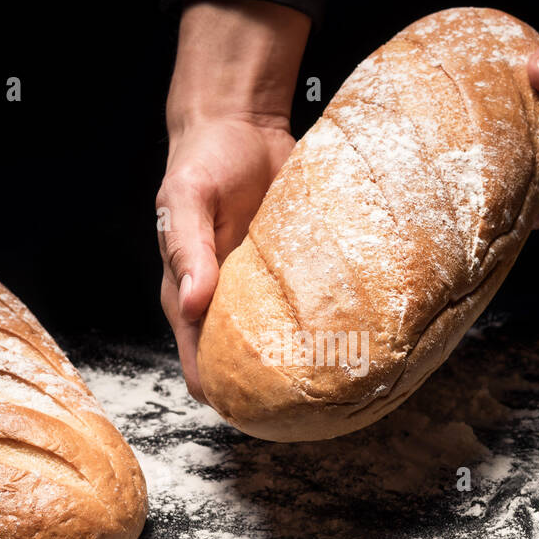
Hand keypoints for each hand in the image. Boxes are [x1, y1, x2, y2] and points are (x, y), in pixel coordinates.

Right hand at [156, 0, 309, 400]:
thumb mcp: (187, 200)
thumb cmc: (201, 160)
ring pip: (279, 339)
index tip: (250, 416)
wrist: (240, 123)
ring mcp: (259, 286)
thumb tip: (192, 304)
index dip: (220, 392)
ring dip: (299, 359)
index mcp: (189, 294)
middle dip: (267, 388)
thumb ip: (188, 249)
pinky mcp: (291, 267)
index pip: (199, 362)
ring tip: (336, 382)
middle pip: (243, 362)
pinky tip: (352, 335)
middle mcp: (224, 299)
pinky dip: (324, 321)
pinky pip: (308, 302)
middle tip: (307, 409)